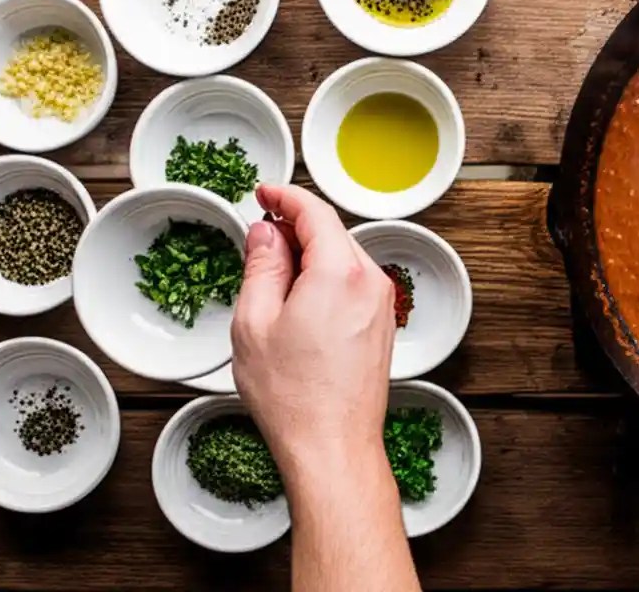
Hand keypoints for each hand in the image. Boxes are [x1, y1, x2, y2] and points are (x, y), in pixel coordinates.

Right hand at [230, 184, 395, 466]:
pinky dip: (327, 280)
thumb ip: (261, 266)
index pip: (315, 212)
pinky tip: (300, 304)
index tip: (263, 193)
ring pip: (343, 259)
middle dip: (294, 229)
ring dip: (310, 257)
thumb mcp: (255, 322)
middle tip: (259, 241)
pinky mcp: (383, 325)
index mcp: (341, 272)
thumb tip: (265, 232)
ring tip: (273, 284)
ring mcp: (383, 305)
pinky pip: (354, 285)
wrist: (333, 446)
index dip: (285, 197)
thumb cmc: (293, 396)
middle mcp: (372, 282)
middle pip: (332, 234)